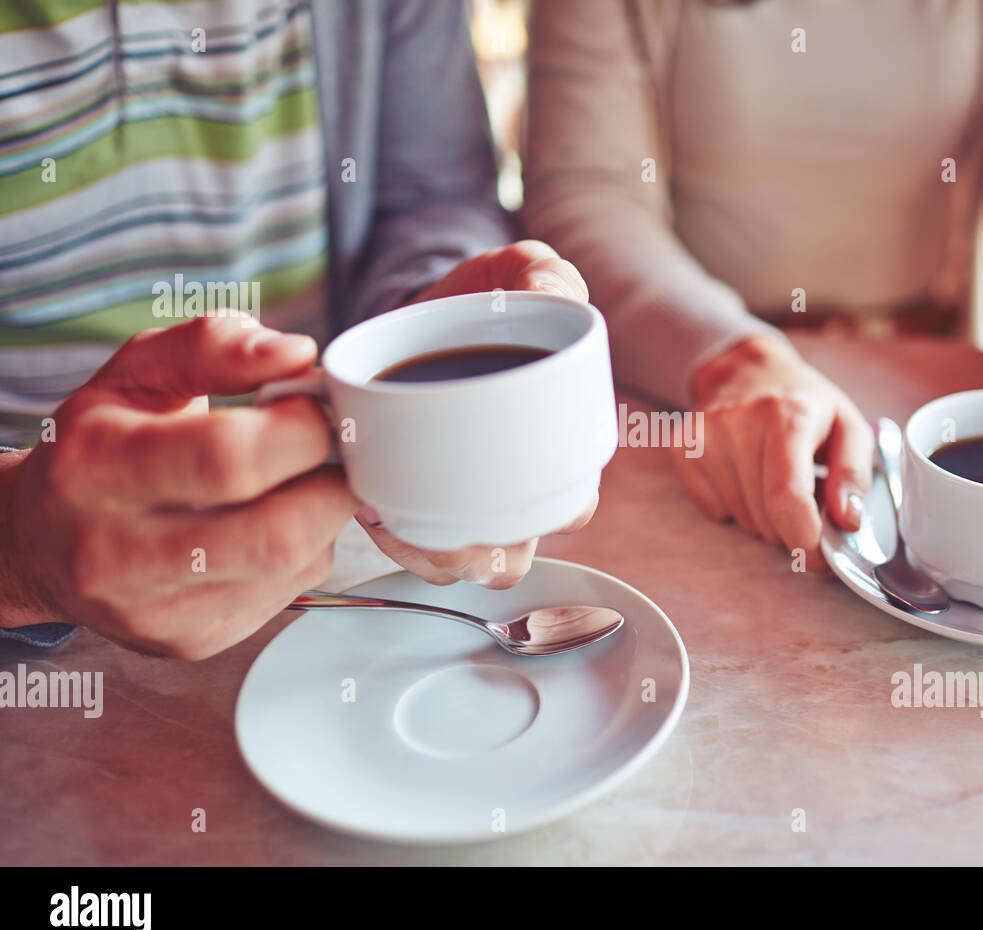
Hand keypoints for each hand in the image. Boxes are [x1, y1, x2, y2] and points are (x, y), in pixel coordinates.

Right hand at [0, 314, 356, 657]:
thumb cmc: (95, 445)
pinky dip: (307, 550)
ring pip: (294, 566)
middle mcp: (117, 553)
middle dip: (330, 478)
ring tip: (303, 477)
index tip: (314, 403)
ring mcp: (156, 611)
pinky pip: (291, 592)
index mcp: (95, 469)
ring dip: (326, 513)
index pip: (228, 459)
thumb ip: (212, 346)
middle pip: (275, 532)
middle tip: (329, 446)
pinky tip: (277, 521)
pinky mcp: (191, 642)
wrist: (37, 540)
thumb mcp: (134, 372)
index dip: (301, 427)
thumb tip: (295, 354)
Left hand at [360, 240, 593, 586]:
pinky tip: (372, 507)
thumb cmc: (479, 301)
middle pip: (511, 560)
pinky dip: (390, 540)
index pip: (573, 507)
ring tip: (397, 517)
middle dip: (483, 554)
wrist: (418, 308)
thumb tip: (550, 290)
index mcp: (553, 450)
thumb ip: (542, 272)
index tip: (516, 489)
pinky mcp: (408, 503)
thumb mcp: (515, 273)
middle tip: (450, 523)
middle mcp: (510, 493)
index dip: (554, 513)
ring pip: (457, 567)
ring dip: (431, 556)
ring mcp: (459, 505)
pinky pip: (408, 553)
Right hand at [678, 335, 873, 564]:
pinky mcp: (683, 447)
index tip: (818, 560)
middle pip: (765, 517)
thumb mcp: (848, 427)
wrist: (747, 368)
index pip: (787, 499)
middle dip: (790, 525)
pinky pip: (713, 509)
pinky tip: (744, 474)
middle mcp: (739, 422)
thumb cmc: (804, 402)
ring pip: (740, 518)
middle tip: (803, 496)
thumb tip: (847, 522)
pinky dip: (734, 505)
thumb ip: (854, 475)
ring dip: (763, 515)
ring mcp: (704, 435)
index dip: (805, 542)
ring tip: (772, 478)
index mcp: (787, 416)